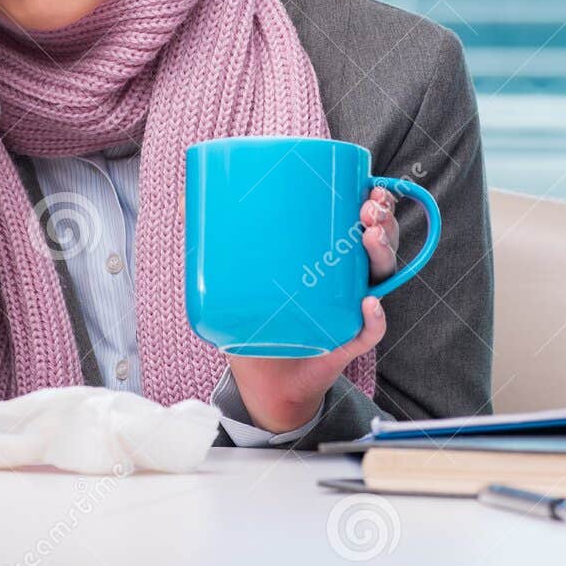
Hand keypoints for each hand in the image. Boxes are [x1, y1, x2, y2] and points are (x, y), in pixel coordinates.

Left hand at [225, 188, 398, 432]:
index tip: (366, 185)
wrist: (263, 380)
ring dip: (381, 254)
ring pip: (381, 278)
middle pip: (378, 244)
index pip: (361, 222)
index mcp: (330, 257)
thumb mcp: (234, 278)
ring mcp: (352, 310)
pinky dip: (374, 318)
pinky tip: (367, 303)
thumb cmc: (256, 321)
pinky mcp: (347, 342)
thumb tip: (184, 202)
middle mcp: (349, 280)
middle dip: (381, 220)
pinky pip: (369, 330)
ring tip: (368, 237)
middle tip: (368, 208)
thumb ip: (213, 243)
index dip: (372, 201)